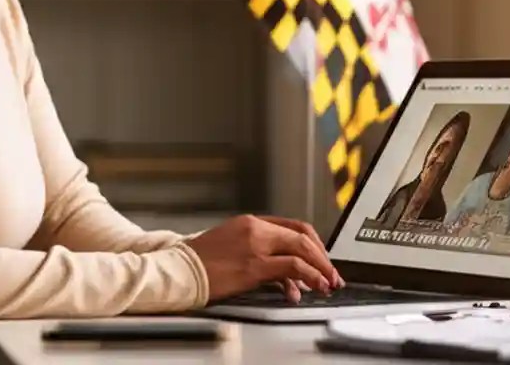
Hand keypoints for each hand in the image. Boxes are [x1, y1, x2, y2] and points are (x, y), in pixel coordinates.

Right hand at [185, 214, 343, 303]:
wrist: (178, 270)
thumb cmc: (200, 263)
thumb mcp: (232, 248)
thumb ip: (260, 254)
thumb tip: (286, 276)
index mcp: (250, 222)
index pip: (294, 226)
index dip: (314, 244)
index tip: (321, 259)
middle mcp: (255, 229)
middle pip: (303, 235)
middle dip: (322, 256)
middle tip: (331, 274)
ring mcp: (255, 245)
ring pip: (302, 249)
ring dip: (320, 268)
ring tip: (327, 283)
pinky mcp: (253, 265)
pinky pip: (292, 267)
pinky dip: (309, 276)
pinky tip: (312, 287)